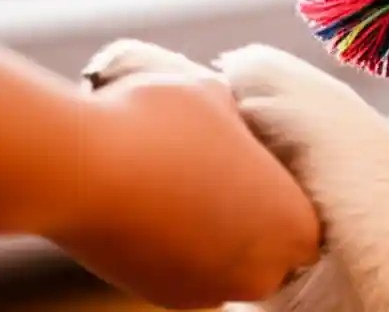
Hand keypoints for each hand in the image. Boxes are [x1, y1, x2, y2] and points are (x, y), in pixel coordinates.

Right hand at [55, 71, 320, 307]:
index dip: (283, 193)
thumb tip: (234, 116)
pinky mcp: (162, 297)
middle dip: (253, 221)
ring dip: (215, 236)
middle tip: (223, 178)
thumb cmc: (161, 122)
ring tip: (182, 186)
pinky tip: (155, 207)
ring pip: (228, 264)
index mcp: (295, 225)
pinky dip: (177, 247)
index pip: (307, 223)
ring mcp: (211, 290)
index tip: (260, 169)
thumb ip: (242, 118)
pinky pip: (187, 271)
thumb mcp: (218, 97)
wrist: (82, 168)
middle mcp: (261, 271)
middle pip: (271, 251)